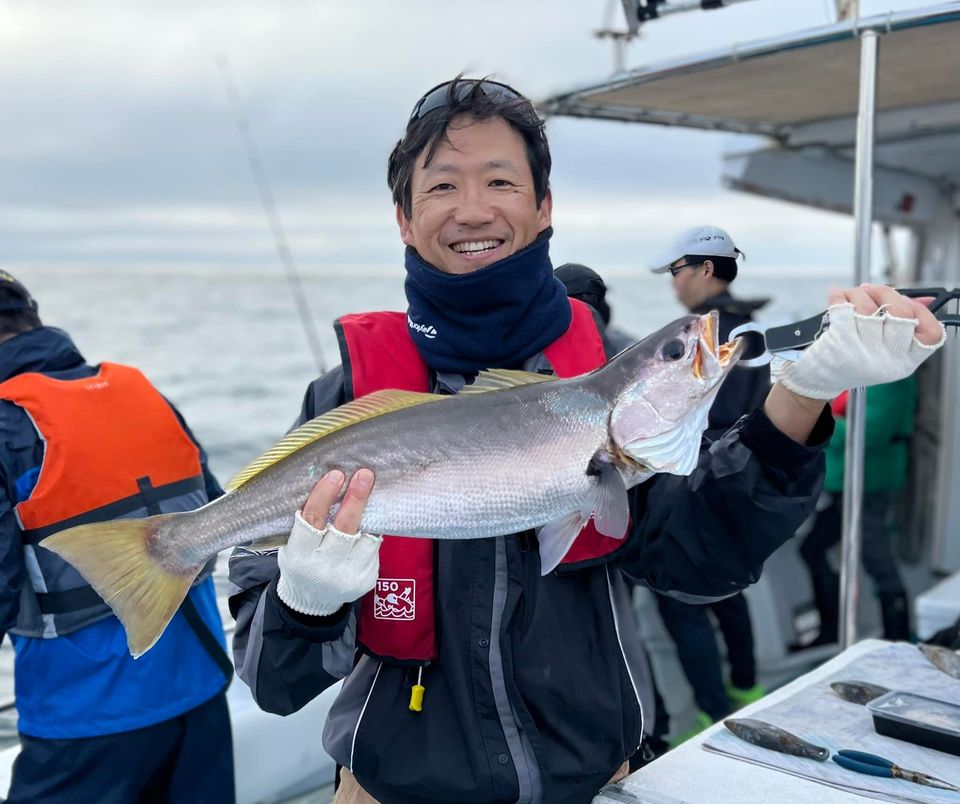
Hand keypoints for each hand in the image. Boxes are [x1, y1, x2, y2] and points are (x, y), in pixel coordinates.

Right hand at [276, 468, 380, 615]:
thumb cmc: (302, 560)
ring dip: (370, 511)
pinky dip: (372, 529)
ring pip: (365, 537)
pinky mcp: (366, 579)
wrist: (312, 601)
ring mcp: (348, 576)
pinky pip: (374, 547)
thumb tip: (329, 479)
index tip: (336, 475)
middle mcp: (323, 568)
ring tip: (372, 489)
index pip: (311, 522)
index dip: (324, 496)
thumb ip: (306, 521)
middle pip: (344, 528)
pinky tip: (371, 516)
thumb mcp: (292, 544)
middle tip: (364, 475)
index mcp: (298, 557)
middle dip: (355, 499)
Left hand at [771, 284, 944, 400]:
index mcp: (904, 362)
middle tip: (871, 290)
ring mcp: (864, 354)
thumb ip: (902, 324)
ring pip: (870, 308)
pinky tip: (836, 296)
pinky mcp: (840, 346)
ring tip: (850, 295)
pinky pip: (844, 311)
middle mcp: (888, 361)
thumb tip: (922, 298)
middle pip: (902, 314)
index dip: (921, 311)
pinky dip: (839, 297)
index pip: (931, 334)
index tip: (906, 301)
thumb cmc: (852, 358)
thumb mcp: (883, 348)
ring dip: (857, 293)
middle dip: (886, 293)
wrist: (818, 380)